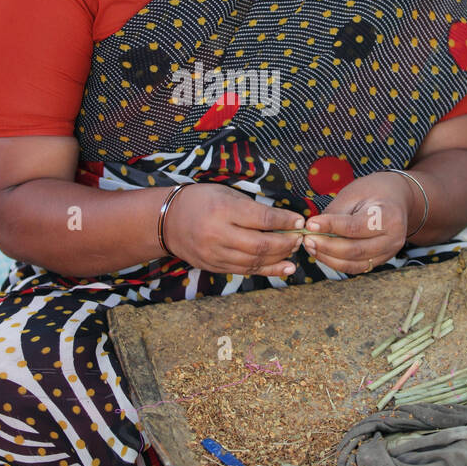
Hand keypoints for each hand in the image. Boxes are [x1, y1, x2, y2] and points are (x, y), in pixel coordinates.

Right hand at [161, 183, 305, 277]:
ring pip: (255, 261)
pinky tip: (285, 267)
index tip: (299, 221)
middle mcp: (218, 234)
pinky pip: (246, 271)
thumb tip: (284, 221)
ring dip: (280, 257)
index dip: (285, 221)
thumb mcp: (226, 194)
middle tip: (299, 238)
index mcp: (223, 209)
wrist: (167, 221)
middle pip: (261, 244)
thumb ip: (253, 208)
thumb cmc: (201, 201)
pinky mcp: (214, 266)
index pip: (262, 218)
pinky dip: (268, 270)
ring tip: (293, 251)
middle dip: (285, 243)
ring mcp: (215, 253)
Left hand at [300, 173, 411, 275]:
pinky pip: (356, 267)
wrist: (396, 198)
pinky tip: (322, 253)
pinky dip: (337, 263)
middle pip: (355, 250)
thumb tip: (313, 230)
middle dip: (326, 246)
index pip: (354, 227)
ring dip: (328, 258)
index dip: (330, 227)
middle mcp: (393, 238)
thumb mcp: (354, 194)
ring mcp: (389, 252)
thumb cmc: (373, 191)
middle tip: (306, 239)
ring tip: (311, 246)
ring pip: (354, 263)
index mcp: (388, 216)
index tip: (310, 224)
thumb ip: (335, 214)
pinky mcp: (382, 260)